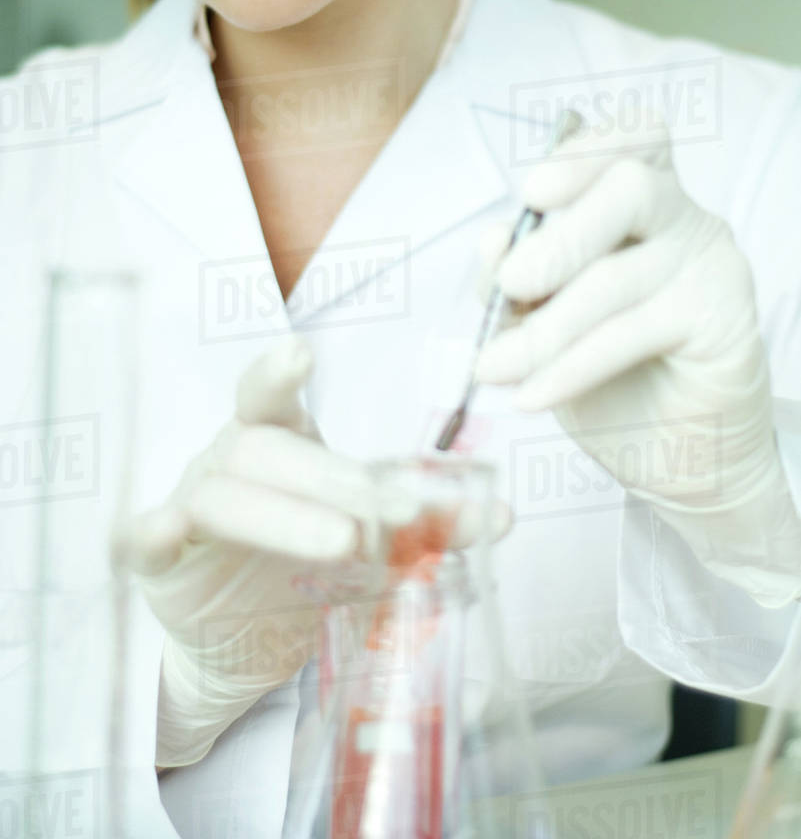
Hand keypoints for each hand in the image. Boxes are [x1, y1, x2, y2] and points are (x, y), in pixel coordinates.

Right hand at [115, 335, 511, 767]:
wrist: (238, 639)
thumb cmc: (301, 569)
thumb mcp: (369, 545)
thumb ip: (430, 527)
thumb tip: (504, 513)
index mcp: (278, 444)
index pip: (270, 397)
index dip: (279, 372)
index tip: (301, 354)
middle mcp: (229, 462)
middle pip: (264, 450)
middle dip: (326, 477)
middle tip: (385, 509)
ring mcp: (190, 506)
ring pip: (222, 494)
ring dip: (281, 515)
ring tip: (340, 542)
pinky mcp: (159, 558)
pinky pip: (145, 537)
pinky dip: (153, 531)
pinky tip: (168, 531)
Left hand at [474, 108, 778, 515]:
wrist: (672, 454)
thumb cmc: (607, 375)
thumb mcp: (542, 319)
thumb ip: (517, 279)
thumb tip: (492, 241)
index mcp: (640, 196)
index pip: (633, 136)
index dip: (587, 149)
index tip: (533, 191)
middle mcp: (680, 216)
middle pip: (629, 186)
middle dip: (558, 238)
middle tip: (511, 285)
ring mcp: (708, 263)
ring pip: (618, 274)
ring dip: (545, 328)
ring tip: (496, 368)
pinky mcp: (722, 319)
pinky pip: (631, 333)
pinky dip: (570, 366)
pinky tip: (533, 394)